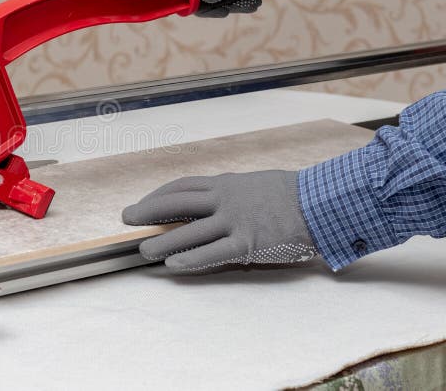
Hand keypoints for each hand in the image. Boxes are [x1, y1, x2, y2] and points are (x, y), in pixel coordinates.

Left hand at [122, 170, 316, 273]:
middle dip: (147, 211)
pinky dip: (190, 259)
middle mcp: (225, 199)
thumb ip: (230, 192)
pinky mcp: (247, 243)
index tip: (141, 204)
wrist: (320, 202)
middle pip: (176, 204)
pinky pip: (212, 253)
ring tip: (144, 250)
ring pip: (188, 231)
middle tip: (127, 218)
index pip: (182, 187)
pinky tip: (173, 265)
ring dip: (162, 241)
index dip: (157, 196)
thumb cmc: (290, 194)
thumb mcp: (253, 183)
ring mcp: (235, 221)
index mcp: (226, 183)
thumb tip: (210, 202)